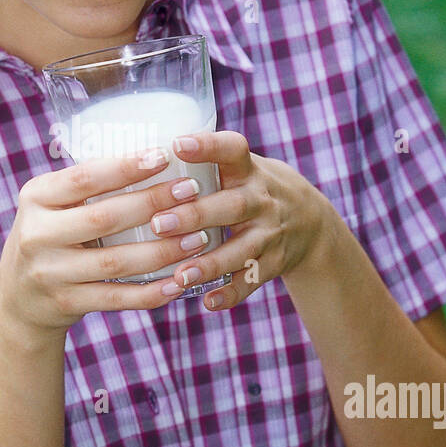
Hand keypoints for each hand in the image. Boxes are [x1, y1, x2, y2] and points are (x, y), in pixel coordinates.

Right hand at [0, 147, 223, 331]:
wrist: (20, 299)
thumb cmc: (51, 236)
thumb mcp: (51, 205)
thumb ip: (86, 186)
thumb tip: (155, 153)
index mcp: (35, 197)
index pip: (84, 177)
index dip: (126, 167)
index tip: (165, 156)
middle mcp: (37, 234)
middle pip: (105, 217)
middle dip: (154, 203)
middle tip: (192, 192)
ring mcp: (50, 273)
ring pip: (116, 262)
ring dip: (163, 251)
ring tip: (198, 239)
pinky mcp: (65, 304)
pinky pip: (116, 298)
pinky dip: (151, 293)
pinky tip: (179, 283)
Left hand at [148, 131, 328, 311]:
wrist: (310, 221)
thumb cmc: (250, 188)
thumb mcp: (240, 167)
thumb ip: (202, 164)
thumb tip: (135, 159)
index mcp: (248, 170)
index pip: (232, 150)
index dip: (207, 146)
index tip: (177, 145)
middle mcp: (262, 200)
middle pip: (233, 206)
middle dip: (195, 216)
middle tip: (157, 223)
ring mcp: (271, 234)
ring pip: (242, 249)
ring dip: (211, 263)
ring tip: (180, 275)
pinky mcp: (274, 263)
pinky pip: (253, 280)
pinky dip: (231, 293)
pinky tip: (208, 302)